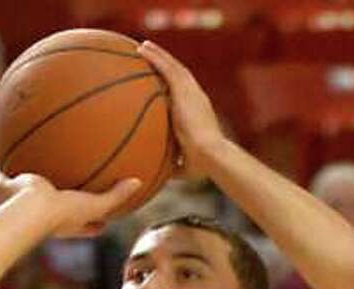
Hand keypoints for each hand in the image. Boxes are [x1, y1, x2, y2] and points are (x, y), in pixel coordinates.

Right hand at [0, 168, 140, 235]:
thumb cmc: (63, 211)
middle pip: (61, 210)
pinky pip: (4, 177)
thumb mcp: (94, 204)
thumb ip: (116, 195)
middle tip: (74, 194)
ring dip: (30, 186)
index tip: (104, 217)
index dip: (97, 222)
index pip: (89, 226)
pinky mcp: (12, 190)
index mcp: (69, 221)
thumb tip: (138, 182)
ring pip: (32, 193)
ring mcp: (29, 204)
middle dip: (66, 204)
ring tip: (32, 171)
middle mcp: (50, 215)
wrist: (32, 210)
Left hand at [138, 40, 226, 178]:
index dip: (174, 84)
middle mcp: (196, 96)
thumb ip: (174, 166)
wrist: (211, 154)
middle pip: (179, 74)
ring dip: (158, 54)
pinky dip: (155, 57)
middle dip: (166, 63)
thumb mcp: (186, 165)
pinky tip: (142, 49)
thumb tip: (160, 176)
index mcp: (198, 111)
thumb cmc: (203, 165)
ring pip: (172, 65)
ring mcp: (191, 91)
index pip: (185, 93)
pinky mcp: (185, 89)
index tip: (162, 81)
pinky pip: (167, 67)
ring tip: (143, 46)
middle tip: (151, 56)